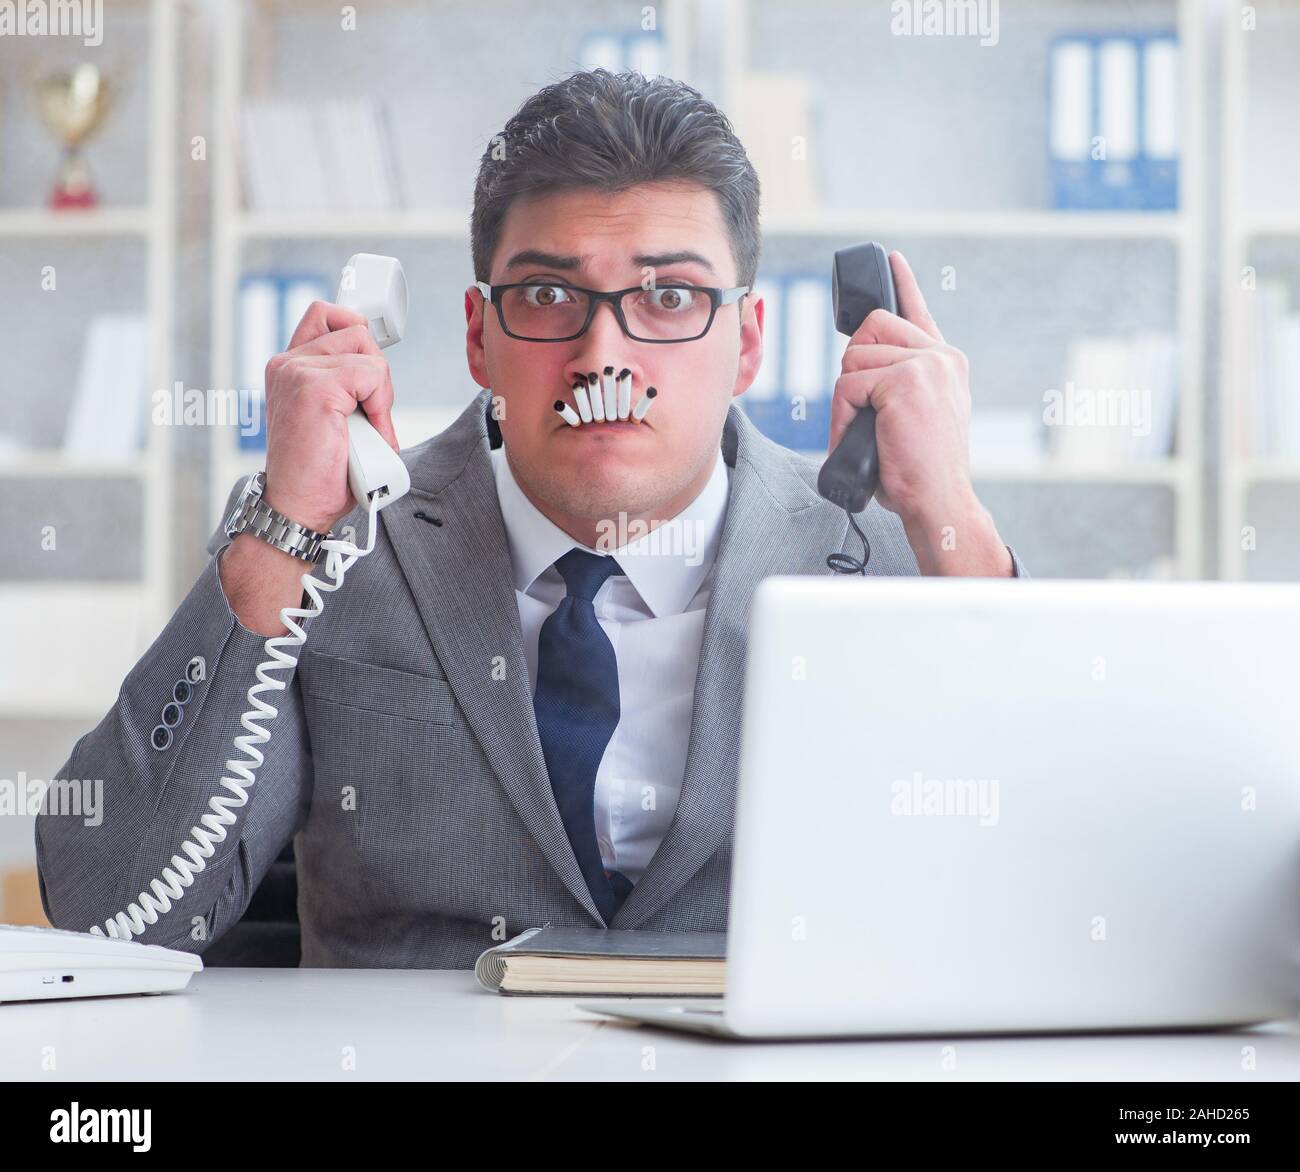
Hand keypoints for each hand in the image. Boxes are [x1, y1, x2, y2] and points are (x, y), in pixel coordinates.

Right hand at [261, 302, 400, 532]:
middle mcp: (288, 363)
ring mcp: (298, 371)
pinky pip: (372, 373)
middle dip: (376, 372)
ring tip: (368, 428)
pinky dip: (381, 403)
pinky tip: (370, 430)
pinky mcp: (315, 387)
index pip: (325, 315)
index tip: (369, 372)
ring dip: (381, 392)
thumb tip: (378, 369)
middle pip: (356, 330)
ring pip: (368, 350)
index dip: (356, 331)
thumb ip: (345, 386)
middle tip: (370, 414)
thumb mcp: (332, 417)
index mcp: (288, 367)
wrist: (298, 506)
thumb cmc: (318, 471)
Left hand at [827, 251, 1010, 575]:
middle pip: (869, 329)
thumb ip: (896, 387)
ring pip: (853, 359)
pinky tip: (863, 437)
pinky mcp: (905, 380)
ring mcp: (925, 365)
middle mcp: (941, 357)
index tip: (892, 260)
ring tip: (867, 433)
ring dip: (846, 400)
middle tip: (864, 411)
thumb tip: (858, 371)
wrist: (939, 502)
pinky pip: (848, 384)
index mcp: (946, 364)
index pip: (919, 312)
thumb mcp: (913, 420)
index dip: (903, 284)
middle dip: (853, 368)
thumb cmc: (920, 474)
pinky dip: (843, 415)